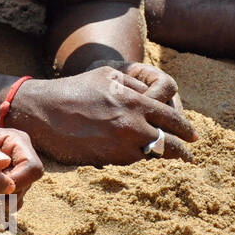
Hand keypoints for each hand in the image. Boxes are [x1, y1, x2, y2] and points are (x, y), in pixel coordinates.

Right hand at [10, 65, 196, 164]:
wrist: (42, 111)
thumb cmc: (74, 89)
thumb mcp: (108, 74)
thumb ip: (136, 85)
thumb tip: (157, 98)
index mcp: (135, 102)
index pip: (173, 119)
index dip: (186, 129)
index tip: (193, 136)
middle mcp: (132, 125)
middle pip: (171, 143)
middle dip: (182, 149)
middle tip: (188, 154)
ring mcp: (120, 145)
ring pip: (151, 154)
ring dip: (156, 153)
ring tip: (159, 153)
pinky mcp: (106, 159)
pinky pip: (130, 160)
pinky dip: (134, 156)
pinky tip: (130, 151)